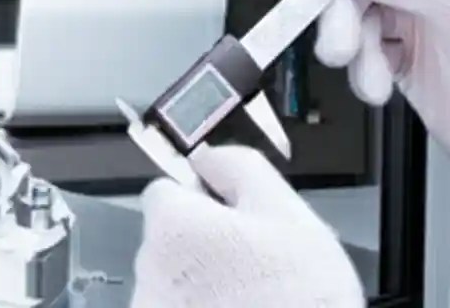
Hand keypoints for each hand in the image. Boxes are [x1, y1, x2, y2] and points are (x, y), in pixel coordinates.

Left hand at [131, 146, 364, 307]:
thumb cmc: (300, 300)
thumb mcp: (288, 214)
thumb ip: (240, 168)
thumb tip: (211, 156)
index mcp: (173, 224)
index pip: (168, 191)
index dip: (205, 201)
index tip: (233, 218)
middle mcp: (149, 270)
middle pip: (170, 240)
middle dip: (206, 246)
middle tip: (255, 265)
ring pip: (175, 282)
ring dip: (204, 285)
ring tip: (254, 300)